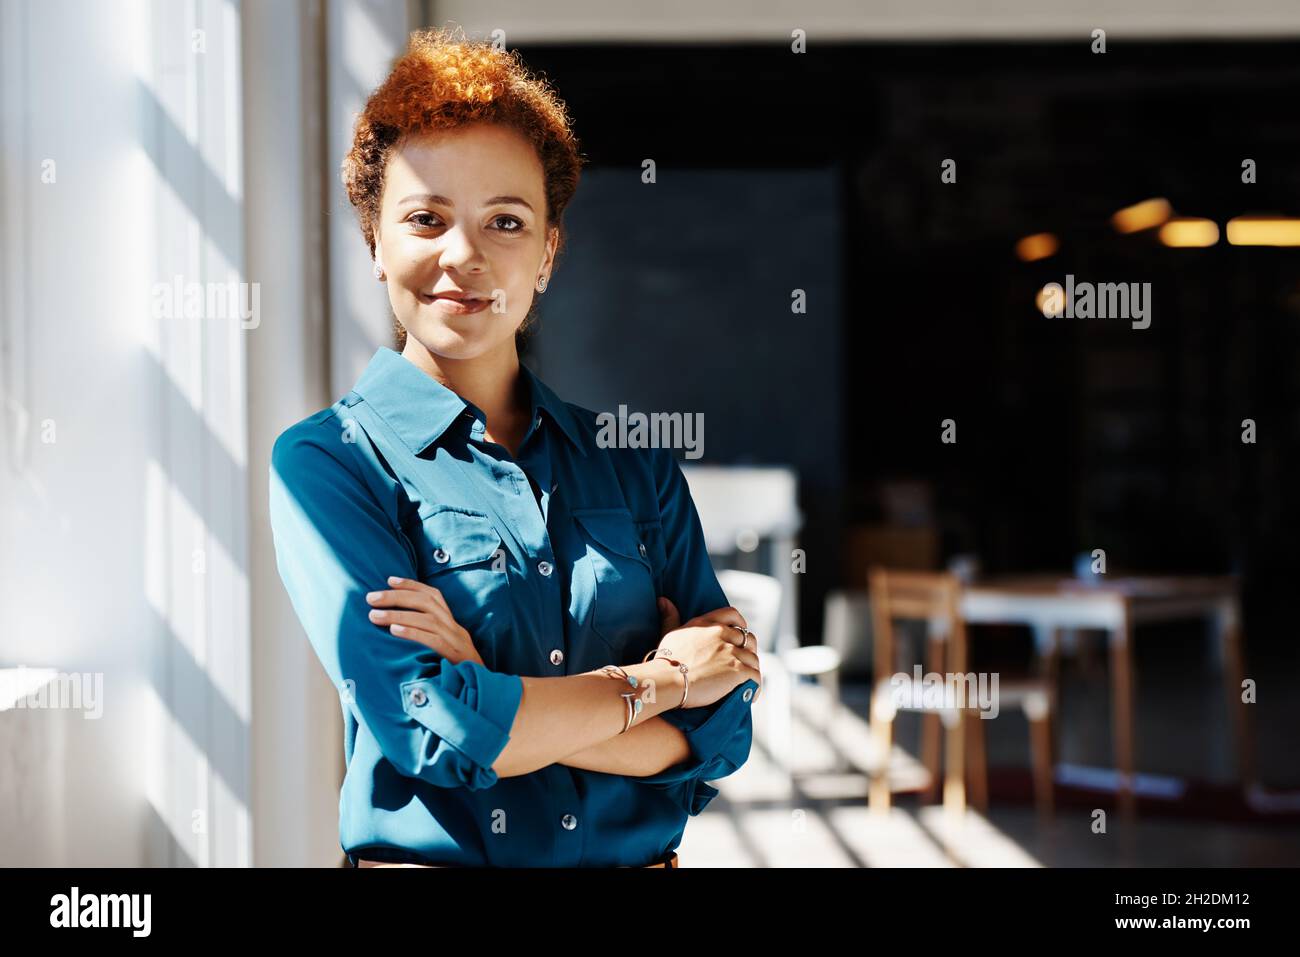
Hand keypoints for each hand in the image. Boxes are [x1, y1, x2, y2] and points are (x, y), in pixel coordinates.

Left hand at [364, 576, 482, 666]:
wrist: (483, 688)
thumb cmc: (457, 670)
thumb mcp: (447, 647)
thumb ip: (429, 635)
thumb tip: (397, 626)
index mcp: (452, 623)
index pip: (433, 595)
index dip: (412, 585)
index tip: (389, 580)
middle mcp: (455, 628)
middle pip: (426, 603)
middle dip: (396, 597)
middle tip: (370, 598)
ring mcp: (456, 641)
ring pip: (427, 620)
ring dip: (398, 615)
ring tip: (374, 615)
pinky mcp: (454, 656)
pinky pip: (433, 641)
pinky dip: (412, 633)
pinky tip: (394, 631)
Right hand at [653, 597, 761, 707]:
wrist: (667, 680)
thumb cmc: (665, 660)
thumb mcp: (669, 633)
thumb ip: (670, 616)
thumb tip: (663, 601)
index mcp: (707, 623)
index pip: (732, 614)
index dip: (741, 624)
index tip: (741, 634)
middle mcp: (722, 634)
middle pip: (748, 638)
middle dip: (748, 651)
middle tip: (743, 664)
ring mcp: (732, 652)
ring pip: (753, 659)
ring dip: (751, 670)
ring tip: (746, 683)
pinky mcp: (738, 670)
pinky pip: (755, 677)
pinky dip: (755, 687)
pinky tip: (751, 694)